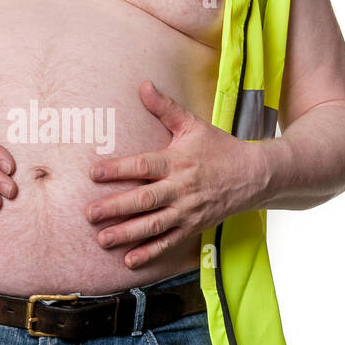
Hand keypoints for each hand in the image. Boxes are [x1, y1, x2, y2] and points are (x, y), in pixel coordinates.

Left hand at [84, 79, 266, 267]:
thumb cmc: (220, 148)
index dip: (117, 170)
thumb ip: (165, 108)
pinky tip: (130, 260)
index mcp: (177, 161)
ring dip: (127, 234)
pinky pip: (169, 242)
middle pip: (144, 199)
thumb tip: (143, 85)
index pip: (143, 166)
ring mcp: (187, 210)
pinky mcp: (194, 227)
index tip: (93, 173)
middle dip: (115, 207)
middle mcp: (181, 188)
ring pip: (154, 225)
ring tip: (102, 240)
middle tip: (89, 214)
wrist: (255, 175)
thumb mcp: (193, 125)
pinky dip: (150, 252)